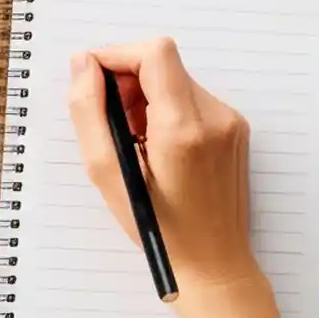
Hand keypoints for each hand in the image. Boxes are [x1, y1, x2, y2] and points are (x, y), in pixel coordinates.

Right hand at [67, 37, 254, 287]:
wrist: (213, 263)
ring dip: (145, 97)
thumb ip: (89, 112)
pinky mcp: (236, 129)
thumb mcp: (107, 173)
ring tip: (135, 142)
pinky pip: (191, 98)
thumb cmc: (158, 228)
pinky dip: (166, 110)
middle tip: (111, 122)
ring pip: (175, 79)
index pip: (153, 54)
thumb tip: (83, 65)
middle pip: (163, 63)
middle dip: (127, 80)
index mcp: (183, 128)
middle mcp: (215, 117)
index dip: (117, 56)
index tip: (93, 78)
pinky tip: (157, 147)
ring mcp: (231, 121)